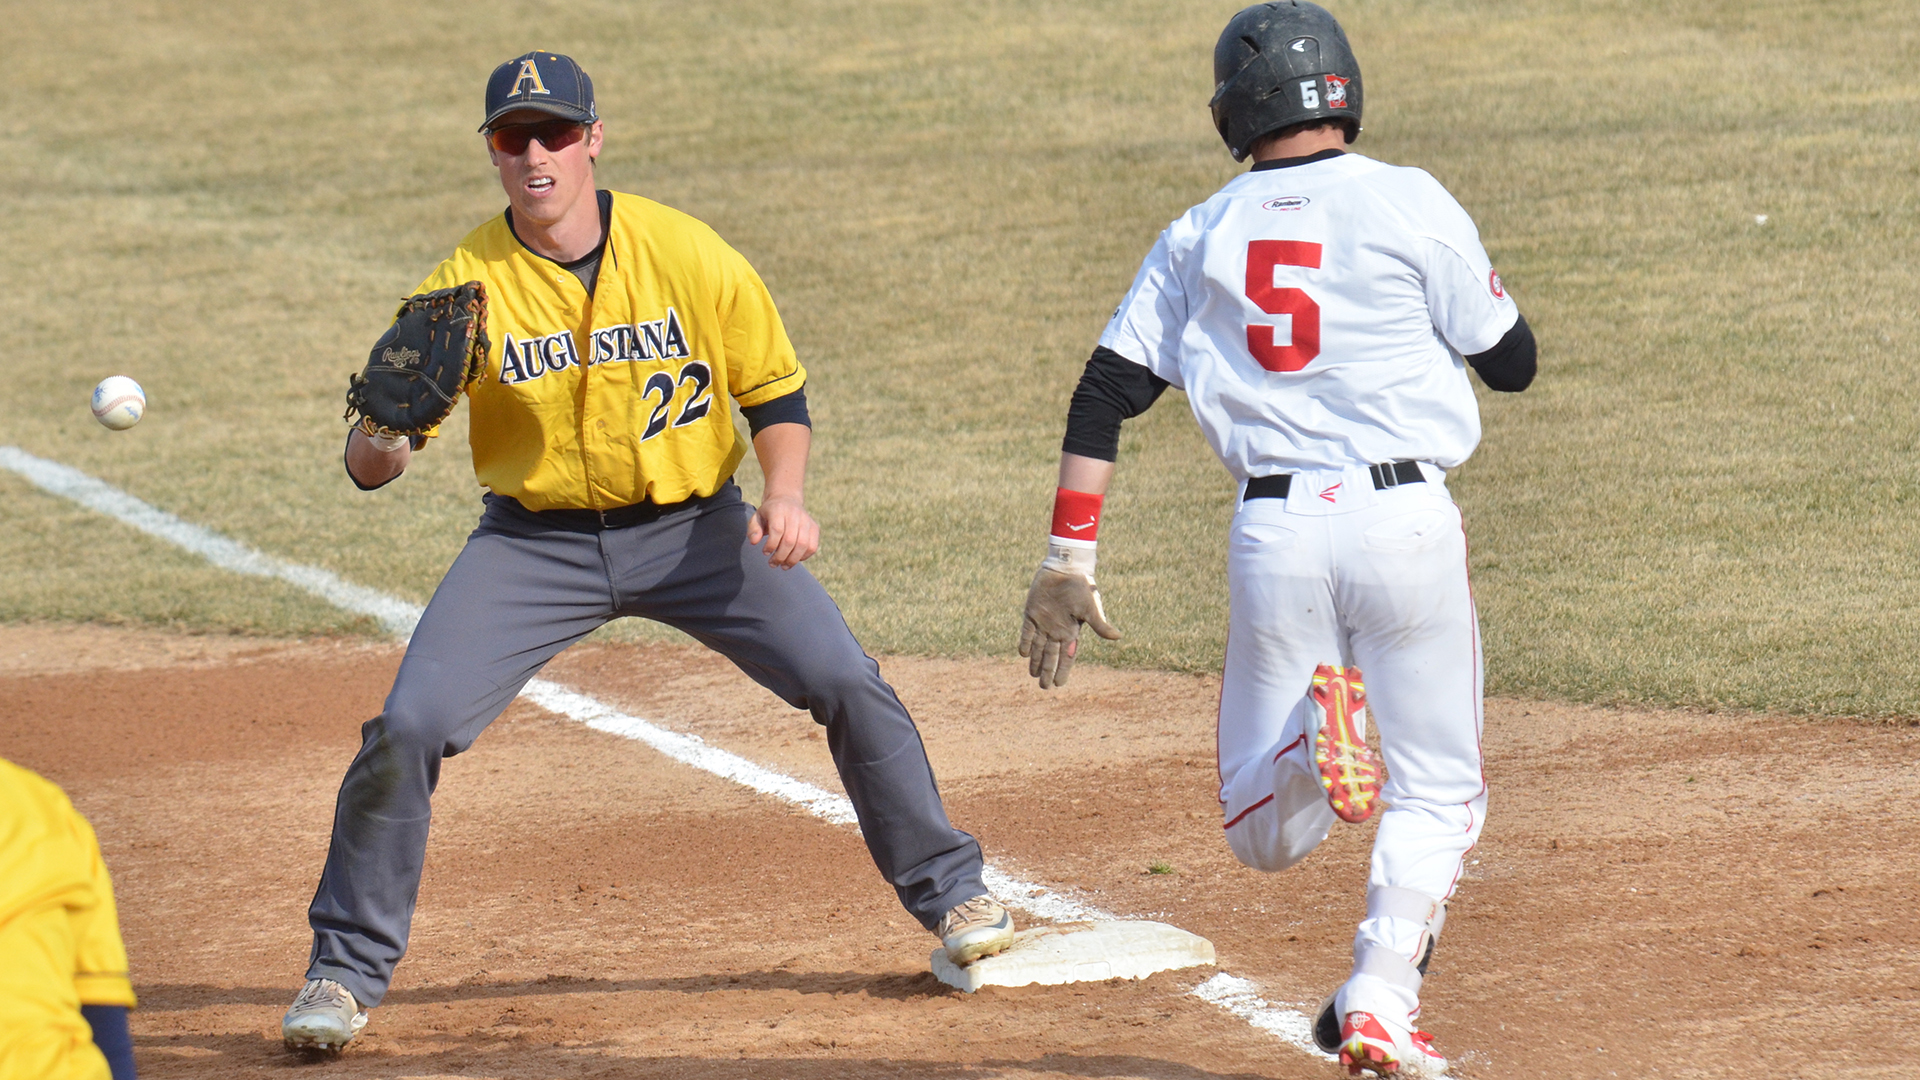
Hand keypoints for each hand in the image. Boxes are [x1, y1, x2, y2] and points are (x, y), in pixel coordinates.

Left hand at [748, 494, 819, 568]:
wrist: (786, 499)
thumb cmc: (769, 513)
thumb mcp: (757, 517)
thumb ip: (753, 529)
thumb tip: (754, 542)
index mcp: (778, 509)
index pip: (777, 530)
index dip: (771, 545)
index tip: (765, 553)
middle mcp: (795, 514)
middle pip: (790, 540)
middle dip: (780, 556)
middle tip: (773, 564)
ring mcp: (807, 521)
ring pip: (803, 545)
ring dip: (792, 560)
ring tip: (783, 566)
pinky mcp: (814, 528)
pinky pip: (812, 546)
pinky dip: (804, 556)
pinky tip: (794, 559)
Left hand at [1018, 565, 1121, 688]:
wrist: (1066, 568)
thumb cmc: (1081, 587)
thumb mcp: (1091, 608)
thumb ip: (1100, 625)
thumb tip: (1118, 637)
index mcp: (1071, 631)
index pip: (1066, 656)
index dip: (1063, 670)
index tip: (1059, 685)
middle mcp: (1056, 630)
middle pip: (1051, 656)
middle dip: (1047, 671)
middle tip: (1044, 687)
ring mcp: (1043, 622)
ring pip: (1038, 647)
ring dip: (1036, 661)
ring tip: (1033, 675)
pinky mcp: (1032, 613)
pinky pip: (1027, 632)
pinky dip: (1025, 643)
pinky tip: (1024, 654)